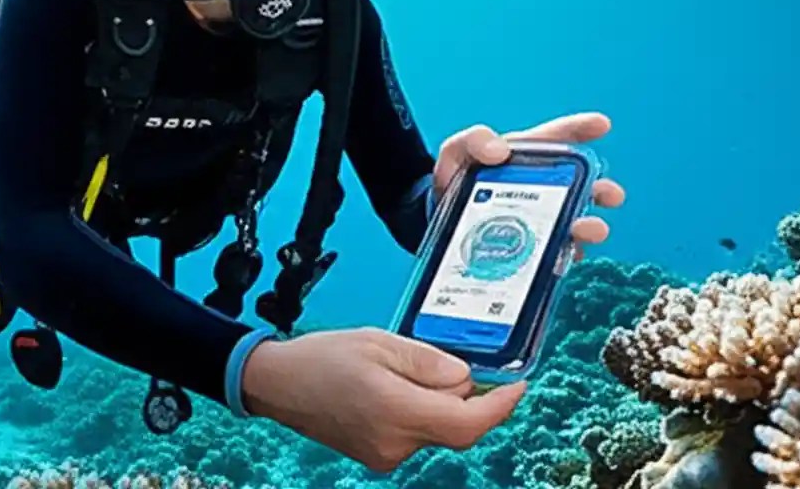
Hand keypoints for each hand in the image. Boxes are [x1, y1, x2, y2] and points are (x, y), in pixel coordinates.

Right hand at [241, 328, 524, 471]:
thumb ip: (428, 361)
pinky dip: (420, 412)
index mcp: (396, 411)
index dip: (500, 408)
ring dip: (437, 402)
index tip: (519, 387)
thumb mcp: (380, 342)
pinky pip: (416, 435)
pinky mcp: (379, 457)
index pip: (467, 423)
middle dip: (465, 397)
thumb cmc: (324, 357)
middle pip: (456, 427)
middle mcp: (394, 443)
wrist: (280, 385)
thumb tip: (466, 378)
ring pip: (436, 430)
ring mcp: (386, 455)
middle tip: (451, 363)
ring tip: (402, 369)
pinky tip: (395, 387)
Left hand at [433, 111, 625, 259]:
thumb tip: (500, 150)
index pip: (557, 138)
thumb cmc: (452, 181)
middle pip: (579, 186)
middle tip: (612, 195)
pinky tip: (564, 255)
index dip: (580, 129)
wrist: (437, 222)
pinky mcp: (530, 249)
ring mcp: (538, 219)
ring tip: (589, 230)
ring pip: (572, 222)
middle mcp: (540, 188)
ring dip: (587, 226)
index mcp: (525, 158)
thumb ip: (474, 140)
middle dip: (601, 190)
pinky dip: (563, 256)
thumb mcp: (456, 152)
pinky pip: (553, 253)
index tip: (603, 125)